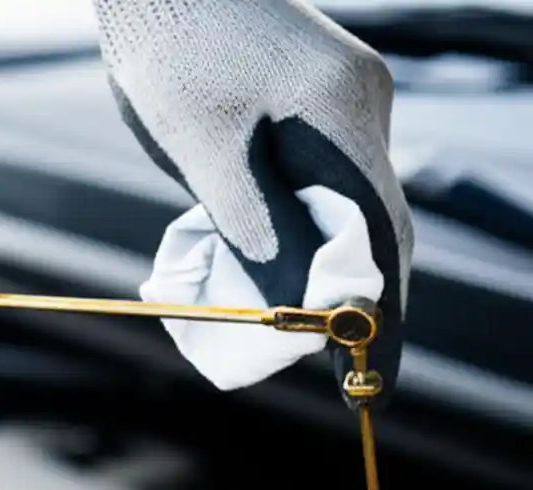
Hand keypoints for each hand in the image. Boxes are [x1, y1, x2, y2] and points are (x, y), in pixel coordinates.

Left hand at [94, 0, 412, 400]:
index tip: (372, 377)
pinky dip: (313, 217)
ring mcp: (345, 93)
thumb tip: (291, 295)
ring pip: (354, 196)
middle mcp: (360, 102)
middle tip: (330, 360)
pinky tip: (280, 247)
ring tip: (300, 317)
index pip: (381, 234)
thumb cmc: (167, 52)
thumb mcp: (200, 147)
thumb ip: (249, 220)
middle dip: (356, 292)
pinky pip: (332, 169)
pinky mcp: (321, 91)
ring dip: (331, 256)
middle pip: (377, 219)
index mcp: (340, 115)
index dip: (382, 314)